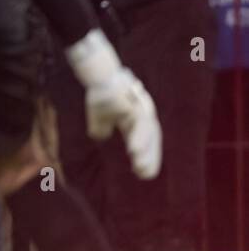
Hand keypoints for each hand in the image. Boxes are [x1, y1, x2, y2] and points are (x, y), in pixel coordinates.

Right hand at [67, 29, 160, 178]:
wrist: (98, 75)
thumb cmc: (100, 93)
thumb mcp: (98, 117)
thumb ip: (101, 128)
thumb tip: (101, 137)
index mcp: (134, 120)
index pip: (144, 141)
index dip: (145, 156)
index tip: (142, 173)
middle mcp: (142, 115)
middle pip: (151, 140)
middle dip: (149, 158)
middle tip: (146, 175)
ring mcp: (141, 110)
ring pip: (148, 134)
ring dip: (145, 152)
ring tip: (140, 168)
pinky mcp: (136, 106)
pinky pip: (140, 125)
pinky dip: (138, 138)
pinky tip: (133, 150)